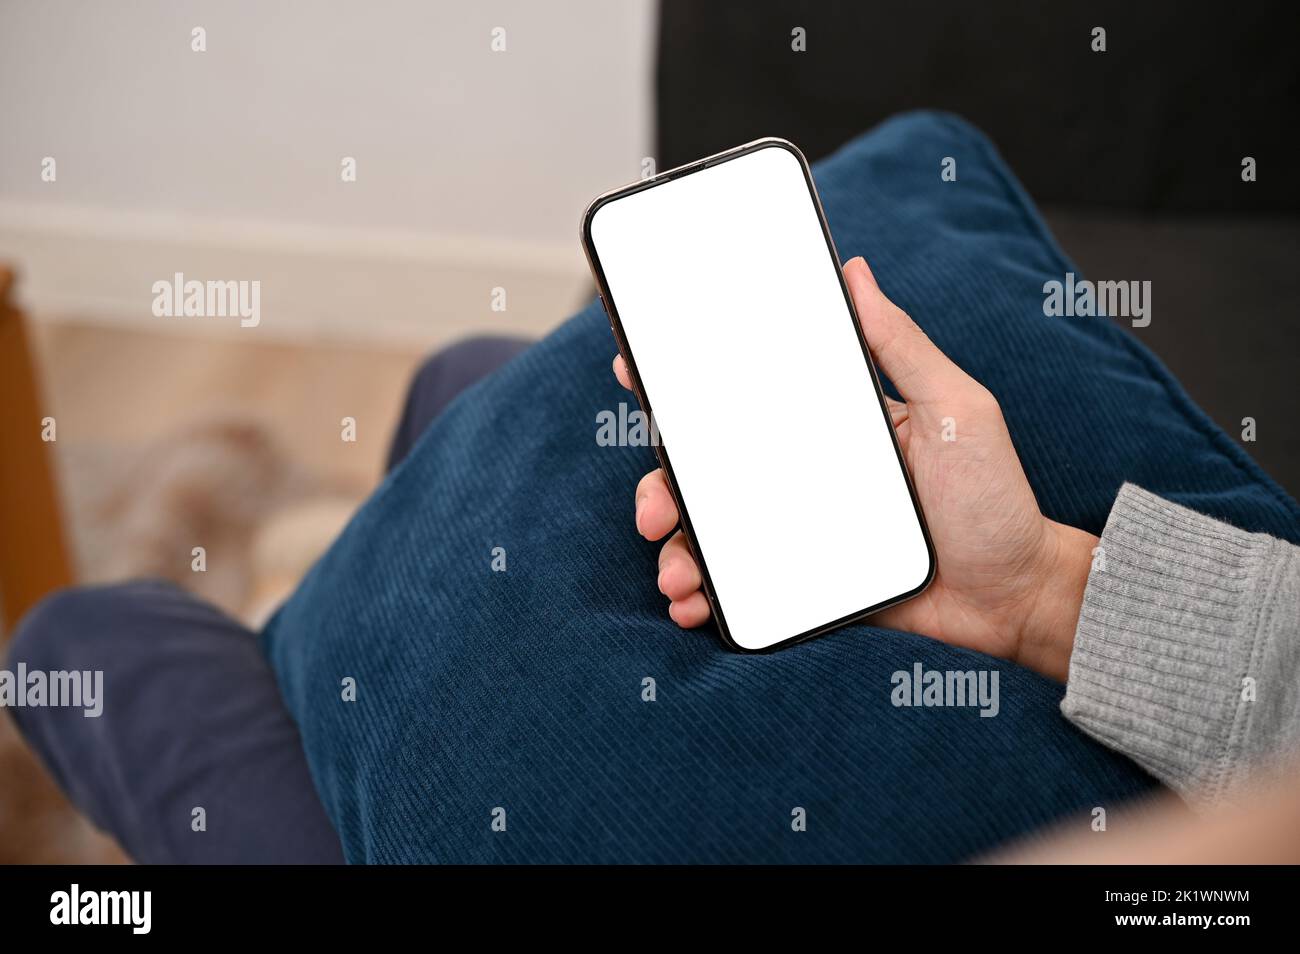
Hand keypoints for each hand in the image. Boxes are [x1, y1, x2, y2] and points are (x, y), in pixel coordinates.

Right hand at [613, 256, 1095, 679]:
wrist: (1014, 597)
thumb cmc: (993, 497)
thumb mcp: (956, 406)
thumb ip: (902, 345)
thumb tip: (855, 271)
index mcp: (825, 425)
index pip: (742, 397)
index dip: (683, 385)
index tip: (636, 367)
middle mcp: (799, 475)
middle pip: (707, 471)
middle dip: (663, 485)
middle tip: (654, 505)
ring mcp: (795, 532)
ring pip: (711, 532)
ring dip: (677, 549)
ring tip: (677, 573)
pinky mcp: (801, 585)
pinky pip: (738, 588)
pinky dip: (702, 596)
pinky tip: (692, 604)